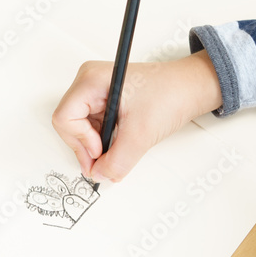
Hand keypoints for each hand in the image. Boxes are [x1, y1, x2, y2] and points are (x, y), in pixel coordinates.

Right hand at [52, 50, 221, 182]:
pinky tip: (119, 141)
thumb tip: (101, 176)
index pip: (64, 117)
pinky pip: (90, 126)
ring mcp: (94, 91)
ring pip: (78, 128)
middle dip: (85, 146)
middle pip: (68, 124)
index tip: (101, 150)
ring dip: (95, 144)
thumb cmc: (171, 94)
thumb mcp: (141, 133)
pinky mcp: (103, 100)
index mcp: (91, 80)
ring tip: (118, 147)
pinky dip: (102, 140)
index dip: (80, 139)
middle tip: (105, 159)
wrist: (191, 88)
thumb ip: (118, 160)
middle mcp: (87, 83)